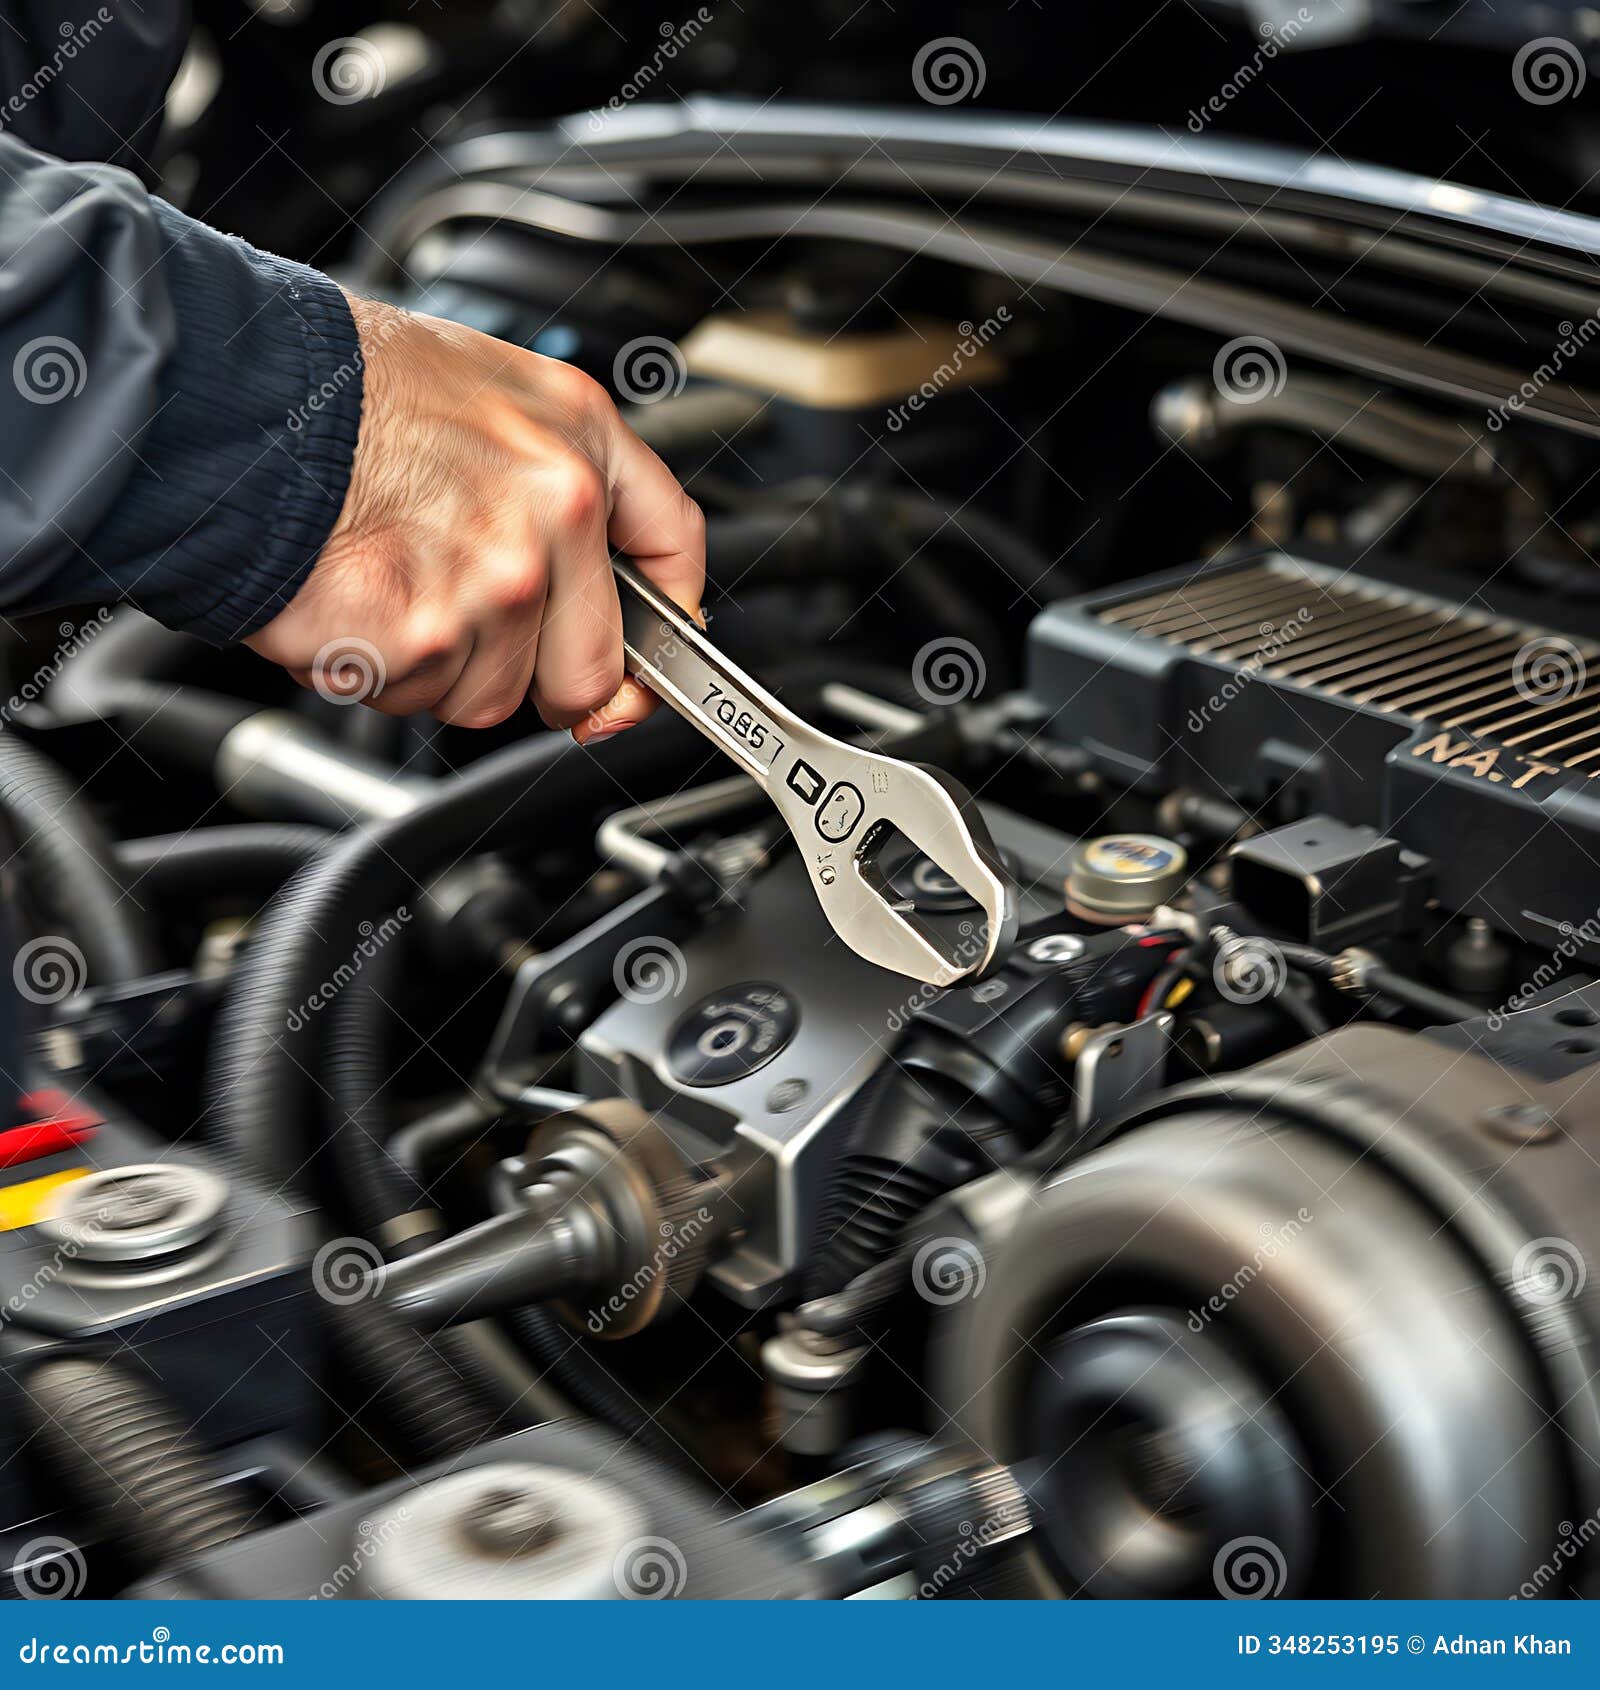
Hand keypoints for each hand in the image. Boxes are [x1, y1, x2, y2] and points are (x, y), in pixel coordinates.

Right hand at [245, 293, 703, 738]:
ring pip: (494, 693)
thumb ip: (556, 473)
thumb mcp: (486, 385)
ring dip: (445, 665)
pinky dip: (384, 670)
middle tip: (481, 632)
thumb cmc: (342, 385)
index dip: (668, 619)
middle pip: (593, 670)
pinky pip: (423, 698)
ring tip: (392, 583)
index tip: (653, 653)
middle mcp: (551, 519)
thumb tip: (593, 568)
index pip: (672, 548)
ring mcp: (491, 588)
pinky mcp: (424, 642)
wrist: (238, 397)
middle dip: (546, 677)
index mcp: (578, 444)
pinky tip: (357, 601)